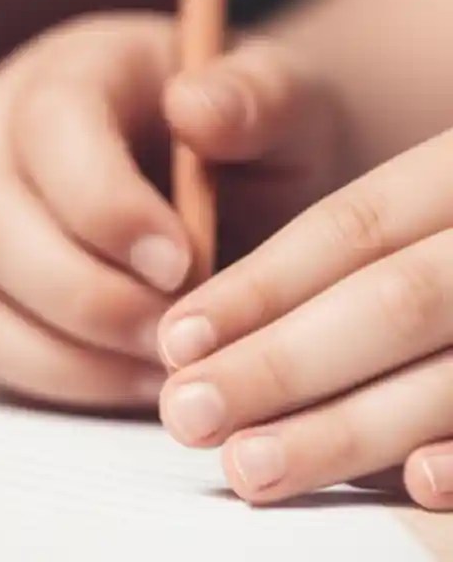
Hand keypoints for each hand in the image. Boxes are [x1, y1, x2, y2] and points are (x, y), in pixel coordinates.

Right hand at [0, 13, 340, 408]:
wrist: (230, 187)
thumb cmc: (252, 146)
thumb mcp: (286, 109)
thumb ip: (262, 98)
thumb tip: (197, 109)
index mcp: (66, 68)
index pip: (49, 123)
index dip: (103, 201)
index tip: (181, 263)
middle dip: (80, 291)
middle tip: (171, 337)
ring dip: (62, 348)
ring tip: (160, 366)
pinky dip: (48, 375)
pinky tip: (130, 380)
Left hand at [156, 124, 452, 507]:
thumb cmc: (412, 193)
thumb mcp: (355, 131)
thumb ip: (271, 116)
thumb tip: (187, 106)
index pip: (357, 226)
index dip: (261, 287)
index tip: (176, 339)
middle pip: (398, 303)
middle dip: (283, 366)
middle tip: (186, 416)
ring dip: (349, 430)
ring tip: (248, 466)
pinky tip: (408, 483)